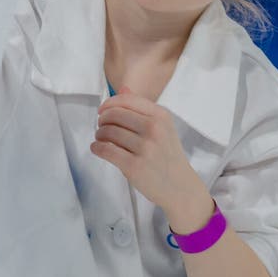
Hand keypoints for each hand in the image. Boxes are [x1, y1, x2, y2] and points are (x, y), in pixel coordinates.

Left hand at [91, 86, 204, 213]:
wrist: (180, 187)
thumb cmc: (168, 156)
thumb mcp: (163, 127)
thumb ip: (142, 108)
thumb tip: (122, 89)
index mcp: (161, 116)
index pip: (126, 100)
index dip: (109, 103)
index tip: (102, 110)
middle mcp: (154, 129)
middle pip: (115, 115)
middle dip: (103, 119)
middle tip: (101, 126)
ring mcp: (145, 148)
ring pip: (108, 132)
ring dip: (99, 134)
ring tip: (101, 138)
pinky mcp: (134, 166)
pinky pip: (106, 150)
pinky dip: (96, 148)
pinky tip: (97, 148)